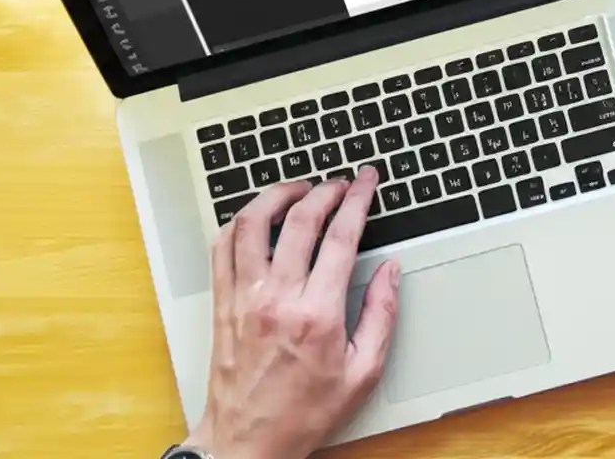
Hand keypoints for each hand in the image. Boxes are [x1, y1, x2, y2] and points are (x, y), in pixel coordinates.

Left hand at [185, 168, 399, 458]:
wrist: (248, 443)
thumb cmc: (304, 413)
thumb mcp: (363, 372)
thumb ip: (381, 315)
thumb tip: (391, 272)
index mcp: (318, 314)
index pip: (342, 237)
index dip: (358, 200)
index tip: (367, 183)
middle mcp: (277, 299)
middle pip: (299, 220)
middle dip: (325, 190)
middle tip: (340, 182)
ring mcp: (243, 298)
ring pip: (252, 223)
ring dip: (276, 195)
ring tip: (298, 189)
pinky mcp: (222, 304)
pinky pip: (222, 247)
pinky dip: (240, 222)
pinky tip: (256, 218)